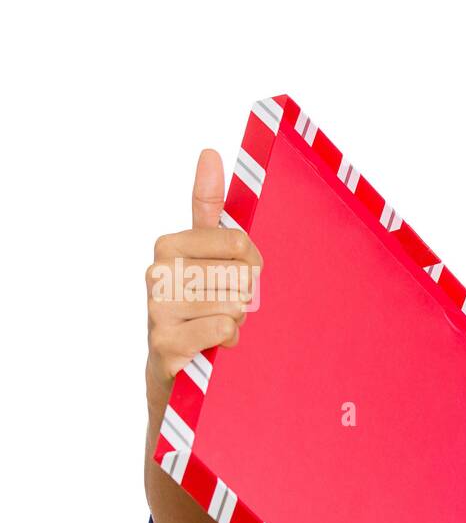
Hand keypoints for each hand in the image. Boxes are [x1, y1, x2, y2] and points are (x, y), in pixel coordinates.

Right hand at [145, 149, 262, 409]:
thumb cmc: (200, 306)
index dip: (253, 266)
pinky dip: (231, 339)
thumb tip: (209, 152)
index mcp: (169, 245)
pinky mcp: (165, 344)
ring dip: (239, 320)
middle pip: (240, 274)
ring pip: (234, 301)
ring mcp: (157, 309)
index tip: (241, 276)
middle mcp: (156, 272)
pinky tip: (218, 344)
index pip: (241, 242)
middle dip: (246, 296)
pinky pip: (221, 327)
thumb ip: (209, 205)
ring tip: (220, 327)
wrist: (177, 370)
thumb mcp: (209, 255)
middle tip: (228, 308)